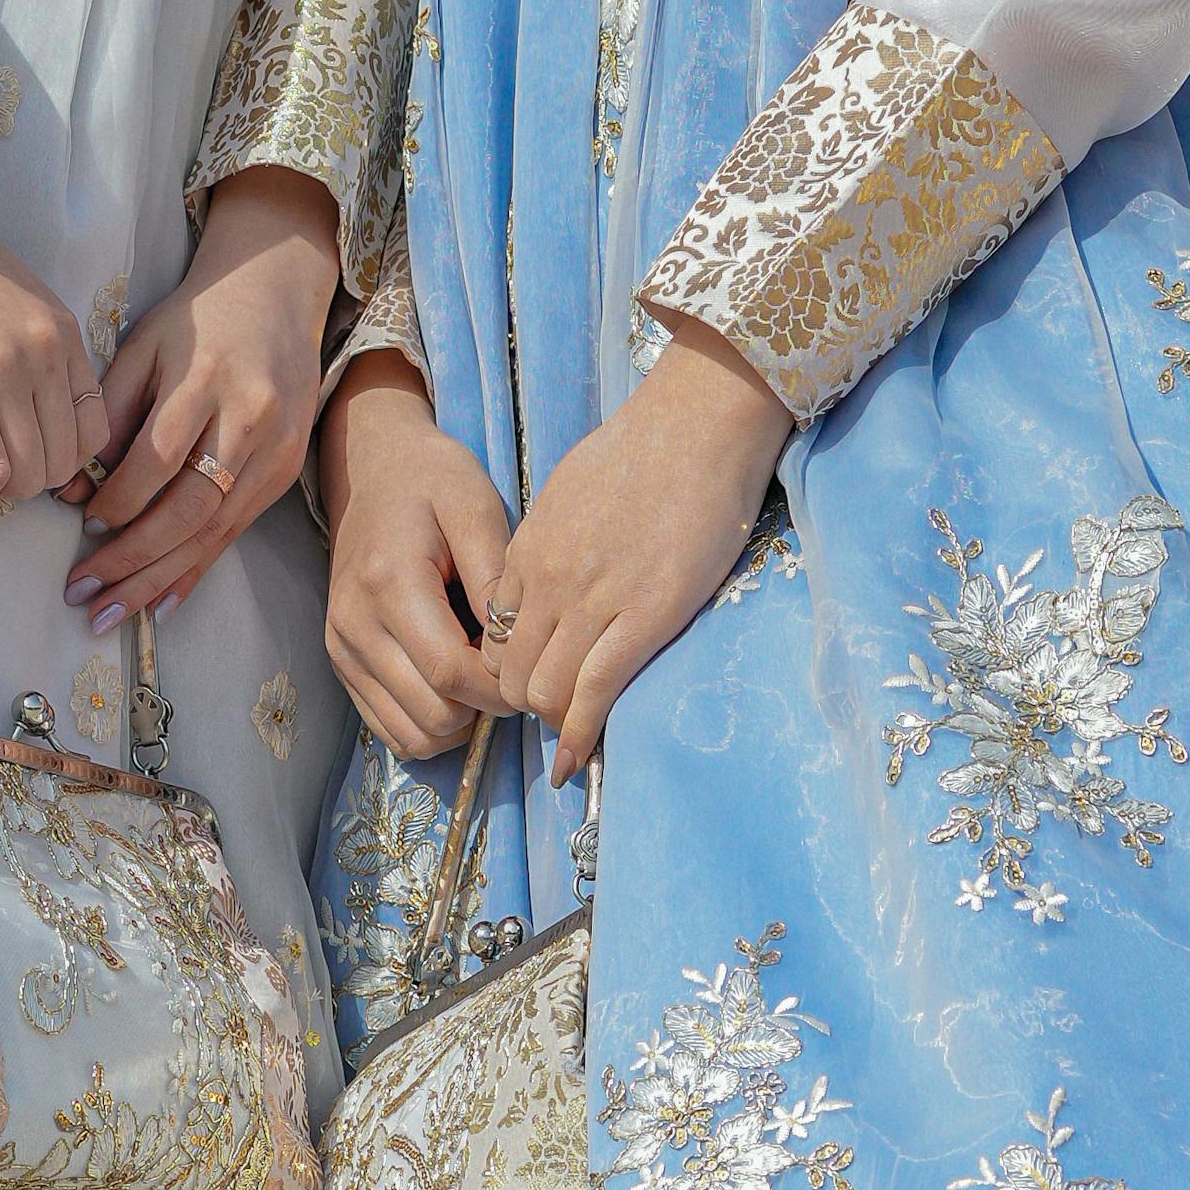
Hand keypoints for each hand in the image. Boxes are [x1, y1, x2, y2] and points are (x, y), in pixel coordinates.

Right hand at [0, 94, 146, 511]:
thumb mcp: (2, 304)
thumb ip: (18, 360)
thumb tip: (1, 437)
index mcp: (60, 331)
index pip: (93, 430)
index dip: (58, 460)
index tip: (19, 458)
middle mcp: (44, 353)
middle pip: (64, 463)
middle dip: (25, 482)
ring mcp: (3, 371)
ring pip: (29, 476)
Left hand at [74, 170, 339, 630]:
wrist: (276, 294)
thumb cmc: (198, 319)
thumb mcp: (144, 346)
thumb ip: (109, 413)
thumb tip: (72, 489)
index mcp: (207, 381)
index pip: (159, 458)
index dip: (118, 499)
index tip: (81, 524)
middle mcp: (250, 421)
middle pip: (188, 507)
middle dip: (132, 558)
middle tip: (83, 593)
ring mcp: (275, 452)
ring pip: (212, 532)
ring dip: (157, 579)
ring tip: (110, 613)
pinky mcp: (284, 472)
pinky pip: (234, 533)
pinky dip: (194, 571)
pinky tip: (160, 603)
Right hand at [321, 368, 517, 765]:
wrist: (371, 467)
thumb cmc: (432, 480)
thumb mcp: (476, 508)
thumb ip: (496, 580)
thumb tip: (515, 650)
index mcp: (389, 584)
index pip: (451, 673)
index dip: (501, 689)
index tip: (529, 667)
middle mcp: (355, 625)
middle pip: (433, 713)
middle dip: (483, 707)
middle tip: (507, 669)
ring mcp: (342, 648)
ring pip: (412, 734)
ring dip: (458, 721)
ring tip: (480, 676)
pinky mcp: (341, 662)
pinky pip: (390, 729)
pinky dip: (430, 722)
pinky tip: (452, 685)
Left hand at [490, 329, 787, 782]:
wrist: (696, 426)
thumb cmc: (644, 451)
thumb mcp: (568, 490)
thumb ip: (550, 541)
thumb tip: (548, 573)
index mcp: (527, 550)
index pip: (493, 635)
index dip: (504, 669)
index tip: (525, 684)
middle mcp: (548, 581)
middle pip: (509, 672)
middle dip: (521, 703)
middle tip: (549, 716)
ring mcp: (593, 602)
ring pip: (542, 691)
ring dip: (553, 720)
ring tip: (571, 733)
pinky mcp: (643, 619)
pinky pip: (593, 691)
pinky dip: (580, 735)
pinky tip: (577, 762)